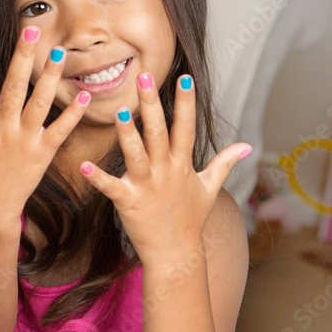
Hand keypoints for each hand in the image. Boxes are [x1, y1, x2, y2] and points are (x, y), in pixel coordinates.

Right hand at [0, 27, 88, 225]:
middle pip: (13, 87)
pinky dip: (73, 114)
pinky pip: (60, 131)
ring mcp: (24, 141)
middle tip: (31, 31)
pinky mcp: (43, 154)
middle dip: (21, 58)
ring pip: (39, 104)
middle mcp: (3, 129)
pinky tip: (83, 94)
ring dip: (50, 78)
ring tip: (59, 54)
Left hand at [79, 73, 250, 261]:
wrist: (176, 254)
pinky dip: (97, 177)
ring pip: (136, 154)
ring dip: (127, 134)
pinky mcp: (128, 202)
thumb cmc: (191, 219)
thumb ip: (225, 163)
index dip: (185, 104)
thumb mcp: (209, 188)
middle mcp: (165, 171)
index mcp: (182, 165)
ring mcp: (146, 186)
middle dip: (151, 105)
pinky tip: (83, 164)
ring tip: (118, 113)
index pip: (185, 128)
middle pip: (158, 132)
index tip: (184, 79)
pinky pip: (110, 186)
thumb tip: (247, 146)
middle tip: (143, 78)